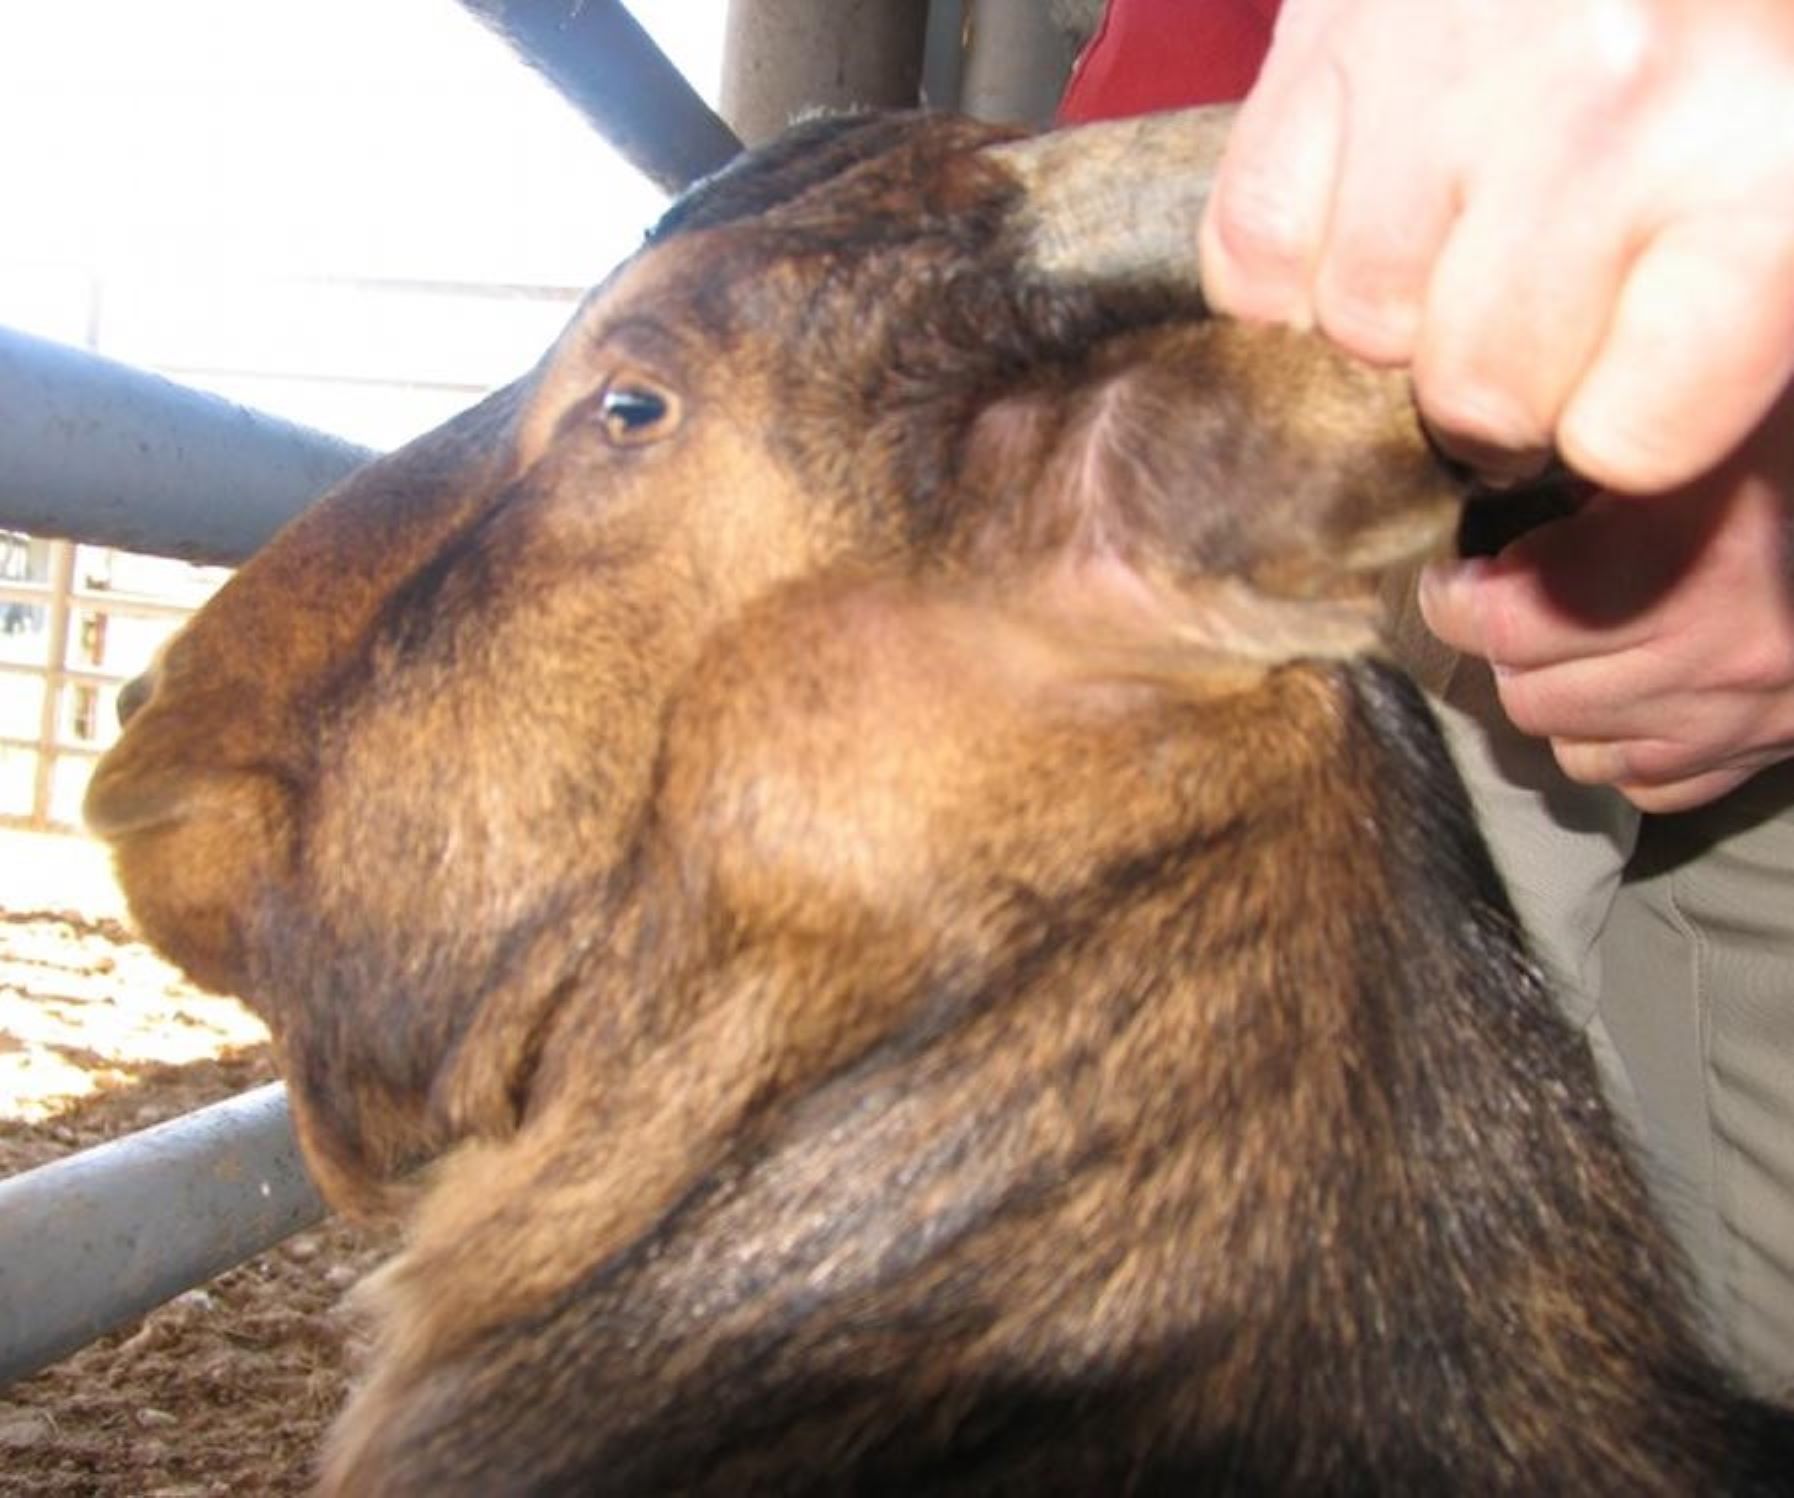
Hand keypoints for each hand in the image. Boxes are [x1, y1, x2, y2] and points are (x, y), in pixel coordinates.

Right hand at [1198, 0, 1793, 494]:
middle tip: (1527, 320)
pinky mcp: (1325, 38)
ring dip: (1388, 321)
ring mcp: (1450, 66)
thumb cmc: (1719, 70)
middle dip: (1492, 391)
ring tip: (1448, 246)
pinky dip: (1287, 268)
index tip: (1625, 381)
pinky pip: (1251, 250)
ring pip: (1356, 328)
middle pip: (1476, 395)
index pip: (1629, 441)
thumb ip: (1719, 383)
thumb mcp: (1779, 209)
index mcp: (1764, 169)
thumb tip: (1600, 535)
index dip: (1613, 433)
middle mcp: (1607, 108)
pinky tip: (1358, 217)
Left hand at [1418, 403, 1793, 811]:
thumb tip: (1518, 432)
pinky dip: (1621, 745)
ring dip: (1554, 697)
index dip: (1453, 597)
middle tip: (1505, 597)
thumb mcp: (1721, 426)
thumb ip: (1622, 430)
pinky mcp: (1769, 749)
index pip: (1503, 621)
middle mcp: (1709, 655)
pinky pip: (1651, 784)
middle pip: (1529, 692)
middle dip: (1502, 645)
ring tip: (1560, 641)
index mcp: (1689, 563)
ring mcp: (1742, 715)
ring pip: (1577, 747)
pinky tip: (1628, 693)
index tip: (1450, 572)